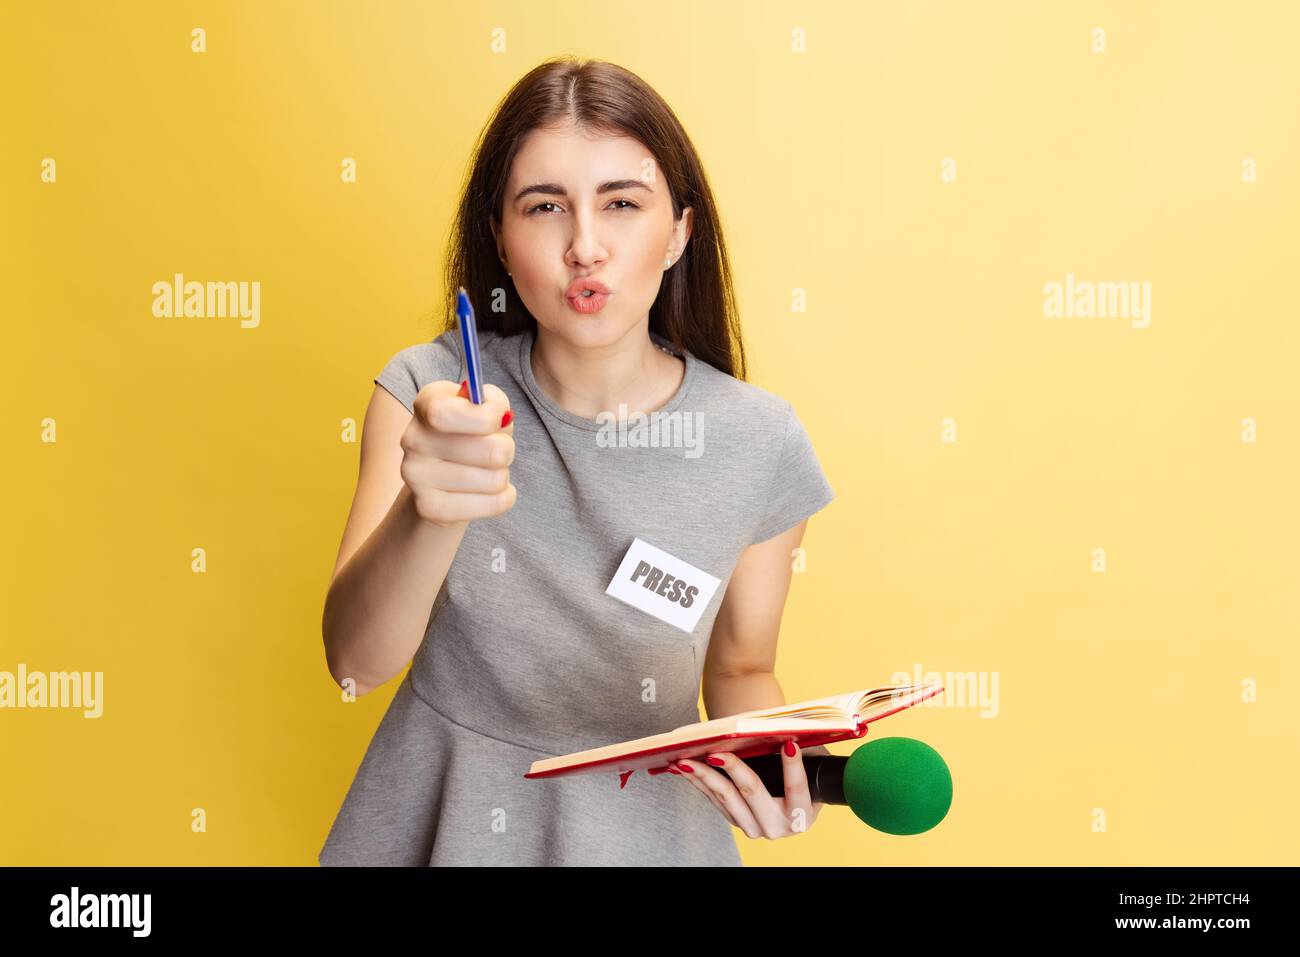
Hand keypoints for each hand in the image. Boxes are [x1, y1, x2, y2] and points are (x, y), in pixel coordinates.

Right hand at [402, 379, 516, 525]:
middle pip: (490, 450)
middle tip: (499, 450)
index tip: (498, 420)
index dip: (486, 418)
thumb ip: (495, 402)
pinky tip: (491, 491)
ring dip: (503, 475)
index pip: (444, 413)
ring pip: (494, 480)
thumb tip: (500, 418)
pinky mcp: (429, 508)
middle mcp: (413, 438)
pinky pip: (492, 504)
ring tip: (488, 470)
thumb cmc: (473, 432)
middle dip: (507, 450)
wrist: (445, 477)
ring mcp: (416, 476)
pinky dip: (504, 498)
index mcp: (427, 404)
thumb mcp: (486, 406)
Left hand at [669, 741, 823, 838]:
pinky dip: (699, 781)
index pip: (796, 787)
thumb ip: (805, 753)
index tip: (789, 743)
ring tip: (686, 759)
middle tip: (715, 752)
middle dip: (733, 768)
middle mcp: (779, 826)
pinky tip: (684, 767)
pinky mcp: (737, 822)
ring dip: (703, 775)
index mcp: (802, 814)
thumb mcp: (810, 768)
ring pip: (726, 797)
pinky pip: (715, 800)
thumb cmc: (801, 775)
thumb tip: (790, 729)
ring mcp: (755, 827)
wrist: (790, 805)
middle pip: (752, 791)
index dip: (793, 766)